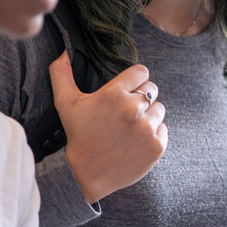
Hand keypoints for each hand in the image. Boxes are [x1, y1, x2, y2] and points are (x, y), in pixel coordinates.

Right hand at [49, 53, 167, 202]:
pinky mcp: (156, 146)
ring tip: (129, 128)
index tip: (125, 91)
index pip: (141, 72)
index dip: (133, 81)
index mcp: (114, 94)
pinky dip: (153, 135)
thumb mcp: (66, 103)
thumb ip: (62, 74)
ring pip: (159, 109)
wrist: (86, 175)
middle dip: (141, 98)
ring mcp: (147, 128)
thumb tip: (64, 52)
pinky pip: (164, 130)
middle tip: (125, 113)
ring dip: (148, 116)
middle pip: (152, 90)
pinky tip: (135, 142)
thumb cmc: (77, 136)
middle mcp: (133, 109)